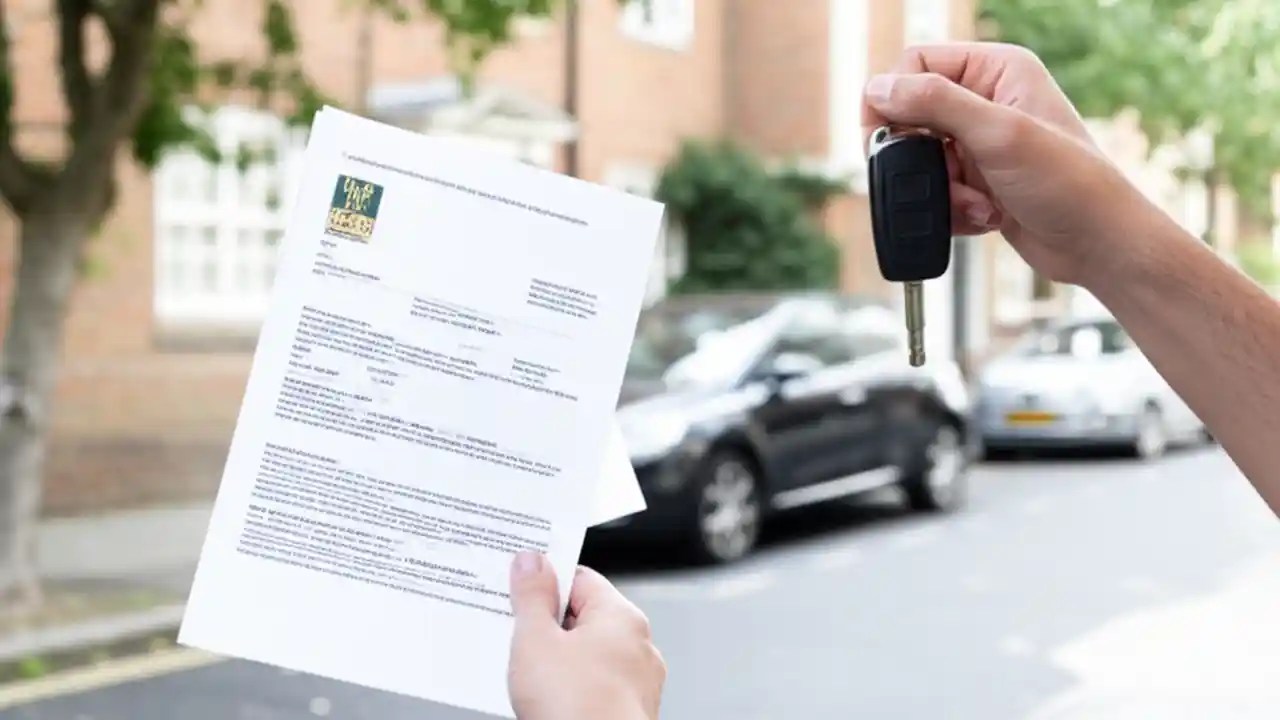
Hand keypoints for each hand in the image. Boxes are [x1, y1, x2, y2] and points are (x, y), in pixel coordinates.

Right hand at [507, 552, 664, 719]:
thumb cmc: (577, 708)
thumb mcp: (535, 642)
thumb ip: (531, 597)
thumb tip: (531, 562)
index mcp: (621, 618)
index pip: (581, 578)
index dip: (545, 580)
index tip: (518, 585)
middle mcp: (637, 647)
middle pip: (583, 619)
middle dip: (545, 626)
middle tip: (512, 632)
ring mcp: (635, 684)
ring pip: (587, 658)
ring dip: (556, 662)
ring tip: (523, 674)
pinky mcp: (626, 714)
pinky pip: (593, 689)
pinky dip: (569, 690)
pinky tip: (544, 702)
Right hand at [862, 42, 1153, 287]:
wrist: (1098, 246)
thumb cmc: (1070, 184)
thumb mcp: (999, 135)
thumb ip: (936, 104)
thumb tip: (879, 88)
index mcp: (996, 70)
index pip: (916, 64)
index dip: (893, 100)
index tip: (887, 140)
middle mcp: (986, 100)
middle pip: (911, 114)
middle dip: (918, 158)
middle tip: (937, 177)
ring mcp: (981, 143)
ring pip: (919, 159)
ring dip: (939, 190)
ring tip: (975, 203)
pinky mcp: (977, 180)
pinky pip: (935, 190)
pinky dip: (951, 210)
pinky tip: (984, 216)